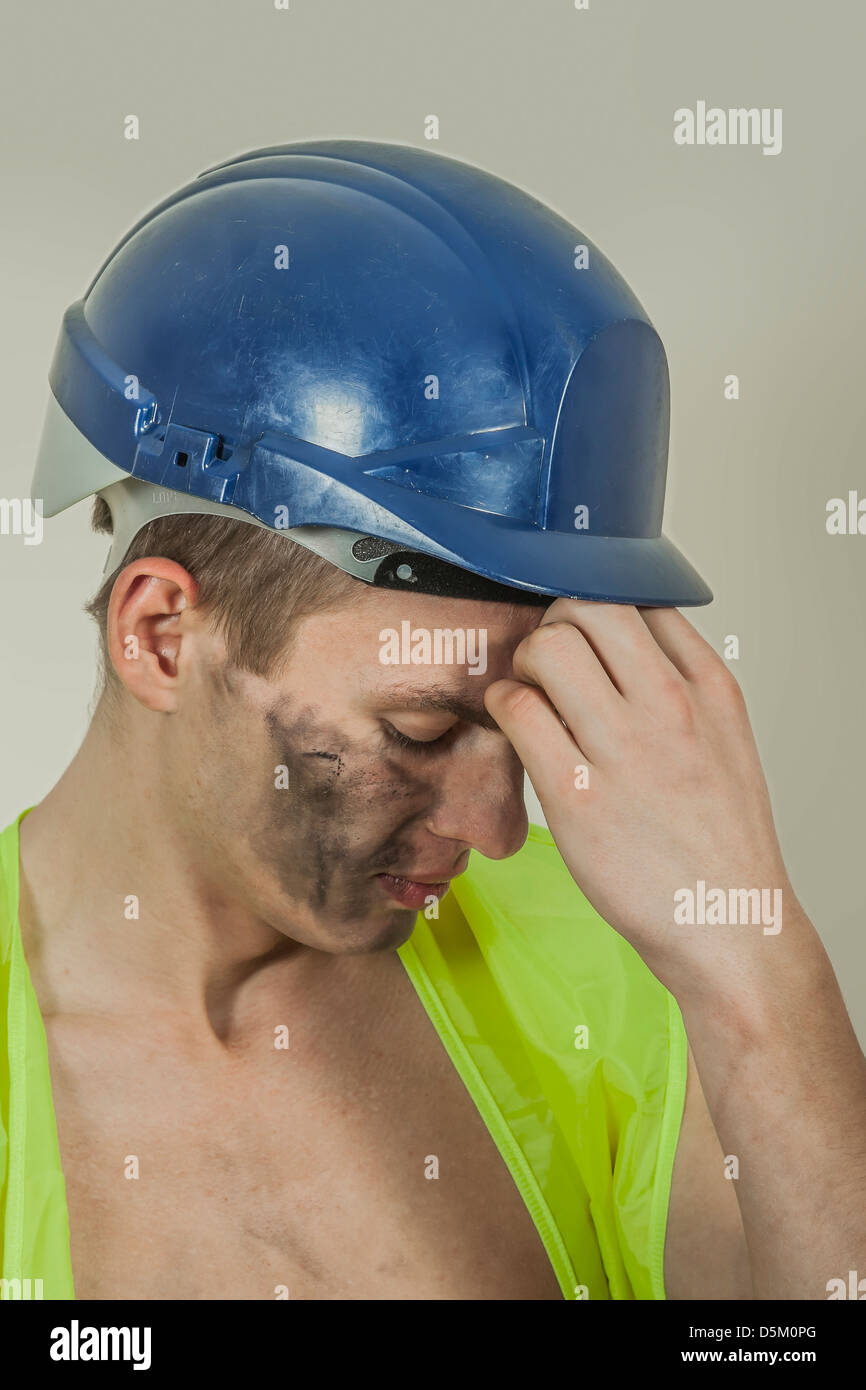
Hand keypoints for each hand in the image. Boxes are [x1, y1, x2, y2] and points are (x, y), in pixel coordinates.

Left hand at [484, 599, 800, 998]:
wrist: (727, 922)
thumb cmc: (719, 841)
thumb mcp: (724, 740)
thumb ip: (681, 686)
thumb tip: (624, 646)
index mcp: (709, 688)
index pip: (643, 597)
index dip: (599, 607)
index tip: (582, 632)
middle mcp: (669, 706)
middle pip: (589, 606)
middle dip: (556, 622)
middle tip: (550, 661)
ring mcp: (623, 748)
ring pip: (549, 648)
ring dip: (524, 663)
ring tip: (532, 695)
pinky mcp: (576, 794)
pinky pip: (519, 711)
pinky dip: (504, 706)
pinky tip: (517, 727)